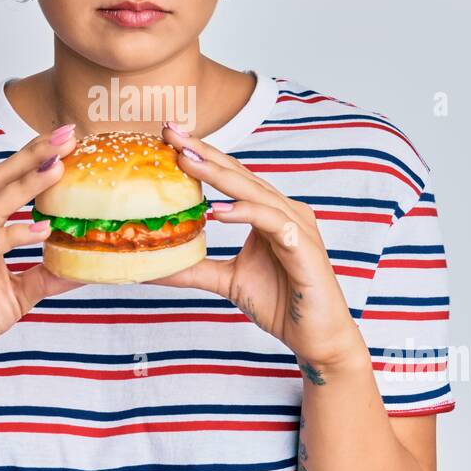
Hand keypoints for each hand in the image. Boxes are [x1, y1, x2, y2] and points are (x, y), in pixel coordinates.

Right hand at [0, 124, 84, 380]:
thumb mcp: (19, 293)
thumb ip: (46, 275)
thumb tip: (83, 267)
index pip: (6, 182)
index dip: (33, 158)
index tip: (66, 137)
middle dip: (31, 155)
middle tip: (65, 135)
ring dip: (24, 185)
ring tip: (56, 168)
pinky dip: (11, 235)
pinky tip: (39, 229)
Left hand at [145, 124, 365, 378]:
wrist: (316, 337)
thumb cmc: (281, 302)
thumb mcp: (227, 281)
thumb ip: (196, 268)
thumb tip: (154, 267)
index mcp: (268, 212)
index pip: (231, 177)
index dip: (202, 155)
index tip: (169, 136)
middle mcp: (284, 211)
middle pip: (240, 175)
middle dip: (204, 152)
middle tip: (172, 133)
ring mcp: (296, 227)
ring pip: (255, 193)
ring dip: (220, 176)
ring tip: (187, 162)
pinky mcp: (305, 249)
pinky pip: (275, 224)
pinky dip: (247, 214)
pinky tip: (219, 211)